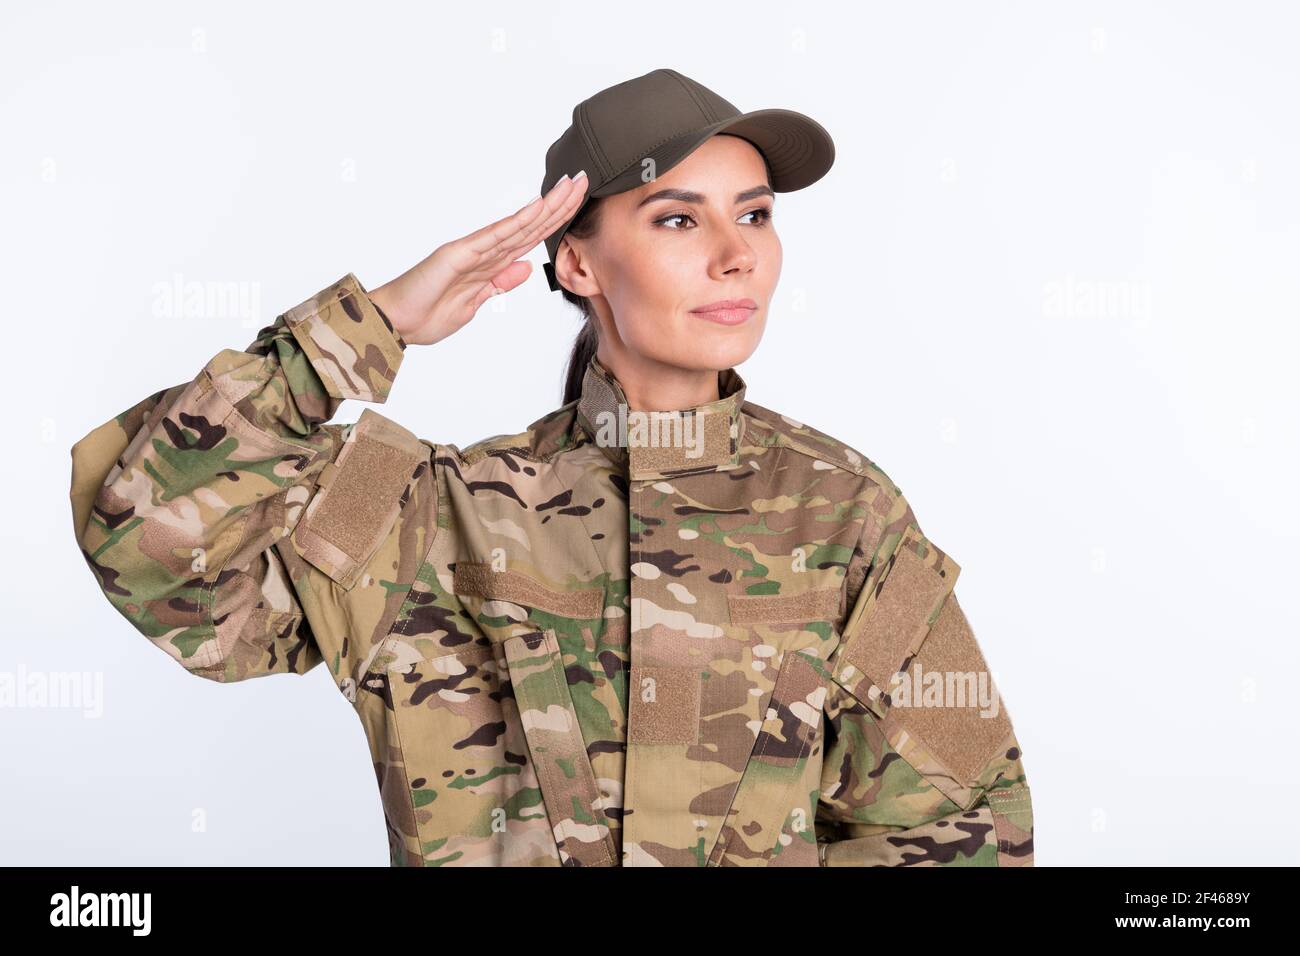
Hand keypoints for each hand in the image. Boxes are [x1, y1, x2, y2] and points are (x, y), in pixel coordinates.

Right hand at [367, 171, 588, 345]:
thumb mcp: (474, 304)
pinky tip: (537, 208)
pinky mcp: (459, 254)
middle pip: (530, 225)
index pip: (531, 238)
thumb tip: (526, 268)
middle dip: (559, 204)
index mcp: (490, 264)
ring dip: (546, 206)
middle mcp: (484, 251)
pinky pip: (494, 237)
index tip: (577, 203)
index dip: (555, 221)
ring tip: (570, 186)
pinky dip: (516, 222)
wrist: (394, 323)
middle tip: (585, 180)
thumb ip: (499, 284)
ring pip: (518, 225)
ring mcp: (472, 249)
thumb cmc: (426, 315)